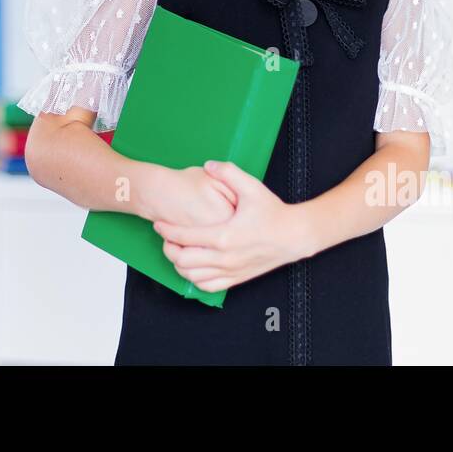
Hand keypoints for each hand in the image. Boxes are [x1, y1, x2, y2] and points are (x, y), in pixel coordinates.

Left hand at [152, 160, 307, 292]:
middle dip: (168, 248)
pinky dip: (194, 279)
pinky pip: (207, 286)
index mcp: (224, 236)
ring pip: (192, 276)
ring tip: (176, 249)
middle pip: (183, 260)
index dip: (167, 230)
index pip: (185, 237)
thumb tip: (208, 164)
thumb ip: (229, 173)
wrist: (294, 236)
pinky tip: (193, 265)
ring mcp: (230, 271)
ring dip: (179, 264)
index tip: (158, 223)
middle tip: (166, 236)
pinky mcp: (236, 279)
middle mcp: (225, 258)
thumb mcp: (252, 187)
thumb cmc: (273, 212)